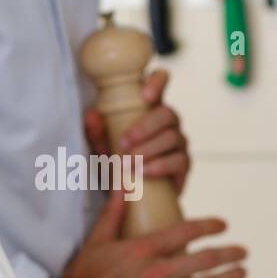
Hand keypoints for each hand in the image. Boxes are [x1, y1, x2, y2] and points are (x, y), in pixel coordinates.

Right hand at [41, 190, 247, 277]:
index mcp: (143, 250)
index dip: (210, 226)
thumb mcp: (97, 240)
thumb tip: (122, 178)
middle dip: (230, 253)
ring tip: (242, 273)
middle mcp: (157, 274)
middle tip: (243, 251)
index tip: (223, 225)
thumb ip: (113, 210)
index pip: (188, 231)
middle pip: (206, 260)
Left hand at [83, 68, 189, 195]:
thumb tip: (92, 115)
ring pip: (172, 137)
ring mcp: (179, 141)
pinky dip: (160, 166)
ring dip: (148, 150)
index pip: (160, 82)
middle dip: (144, 128)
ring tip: (129, 165)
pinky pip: (179, 160)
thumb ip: (95, 132)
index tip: (145, 96)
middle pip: (167, 113)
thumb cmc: (114, 162)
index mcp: (148, 107)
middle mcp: (167, 121)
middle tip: (123, 144)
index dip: (158, 82)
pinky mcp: (184, 164)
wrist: (127, 195)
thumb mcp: (100, 147)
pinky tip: (145, 173)